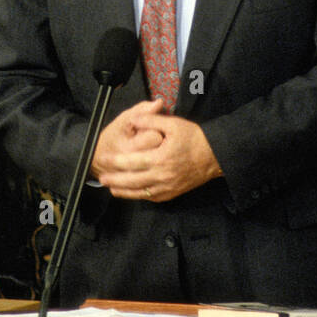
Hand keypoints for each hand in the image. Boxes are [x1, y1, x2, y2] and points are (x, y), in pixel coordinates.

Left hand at [94, 101, 222, 201]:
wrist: (215, 156)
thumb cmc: (194, 138)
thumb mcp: (174, 124)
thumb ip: (152, 120)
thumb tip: (134, 119)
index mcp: (160, 158)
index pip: (132, 162)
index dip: (116, 161)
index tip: (104, 159)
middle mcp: (162, 176)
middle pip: (132, 181)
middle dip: (115, 180)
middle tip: (101, 178)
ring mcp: (167, 187)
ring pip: (140, 192)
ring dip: (124, 192)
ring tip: (111, 189)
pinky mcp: (172, 193)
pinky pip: (151, 198)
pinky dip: (138, 196)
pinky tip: (130, 193)